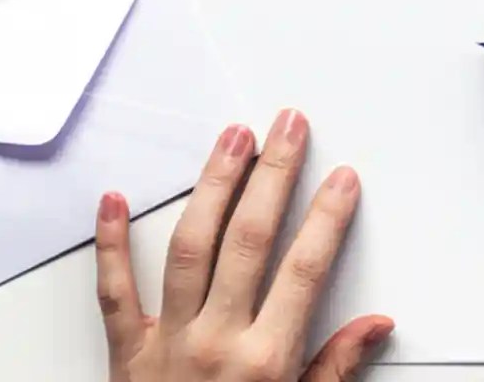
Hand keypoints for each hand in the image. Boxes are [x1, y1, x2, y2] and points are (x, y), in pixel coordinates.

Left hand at [93, 110, 392, 381]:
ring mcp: (166, 342)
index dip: (328, 218)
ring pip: (190, 246)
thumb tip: (374, 326)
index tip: (343, 180)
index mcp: (264, 363)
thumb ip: (334, 369)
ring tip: (231, 139)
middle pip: (251, 240)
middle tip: (289, 127)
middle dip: (275, 174)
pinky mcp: (126, 351)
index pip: (305, 270)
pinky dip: (109, 242)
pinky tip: (113, 200)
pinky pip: (113, 290)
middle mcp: (214, 343)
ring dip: (213, 185)